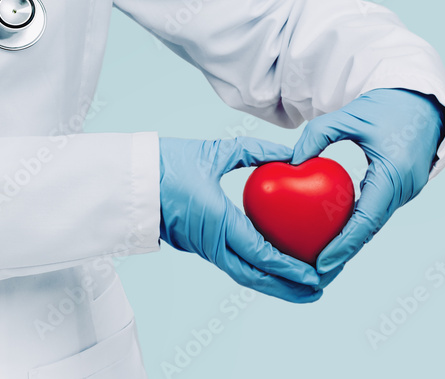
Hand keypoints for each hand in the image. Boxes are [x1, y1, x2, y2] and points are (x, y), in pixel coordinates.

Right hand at [159, 137, 322, 302]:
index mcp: (217, 221)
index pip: (259, 253)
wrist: (128, 180)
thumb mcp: (215, 152)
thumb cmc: (168, 163)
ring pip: (243, 275)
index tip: (314, 275)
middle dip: (287, 289)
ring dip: (273, 285)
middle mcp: (211, 242)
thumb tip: (291, 153)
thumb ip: (254, 152)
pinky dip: (257, 272)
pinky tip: (272, 267)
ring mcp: (202, 248)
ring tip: (301, 288)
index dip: (288, 268)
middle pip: (255, 277)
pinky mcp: (197, 246)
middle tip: (316, 292)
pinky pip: (232, 265)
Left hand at [293, 89, 444, 273]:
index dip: (343, 244)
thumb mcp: (349, 115)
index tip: (321, 263)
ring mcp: (408, 191)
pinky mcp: (404, 189)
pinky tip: (334, 237)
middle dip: (344, 254)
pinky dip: (358, 226)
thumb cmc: (384, 106)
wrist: (422, 102)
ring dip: (351, 244)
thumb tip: (291, 161)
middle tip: (315, 274)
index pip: (366, 219)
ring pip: (375, 224)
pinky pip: (378, 212)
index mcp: (394, 173)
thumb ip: (319, 135)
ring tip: (321, 264)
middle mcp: (405, 188)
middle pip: (370, 230)